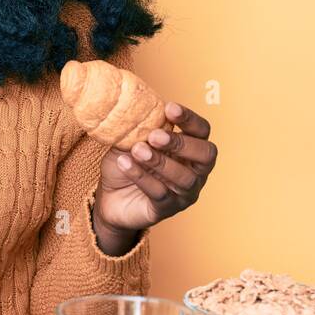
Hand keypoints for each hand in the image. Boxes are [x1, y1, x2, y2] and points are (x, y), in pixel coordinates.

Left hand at [93, 101, 217, 237]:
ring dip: (160, 161)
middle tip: (155, 136)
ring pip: (184, 177)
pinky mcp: (167, 209)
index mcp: (190, 148)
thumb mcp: (130, 140)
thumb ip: (139, 126)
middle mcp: (195, 171)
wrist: (109, 198)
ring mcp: (184, 192)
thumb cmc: (127, 163)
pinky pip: (160, 193)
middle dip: (181, 143)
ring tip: (137, 150)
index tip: (169, 108)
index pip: (202, 131)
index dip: (190, 119)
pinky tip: (125, 163)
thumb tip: (136, 105)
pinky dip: (142, 176)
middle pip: (205, 155)